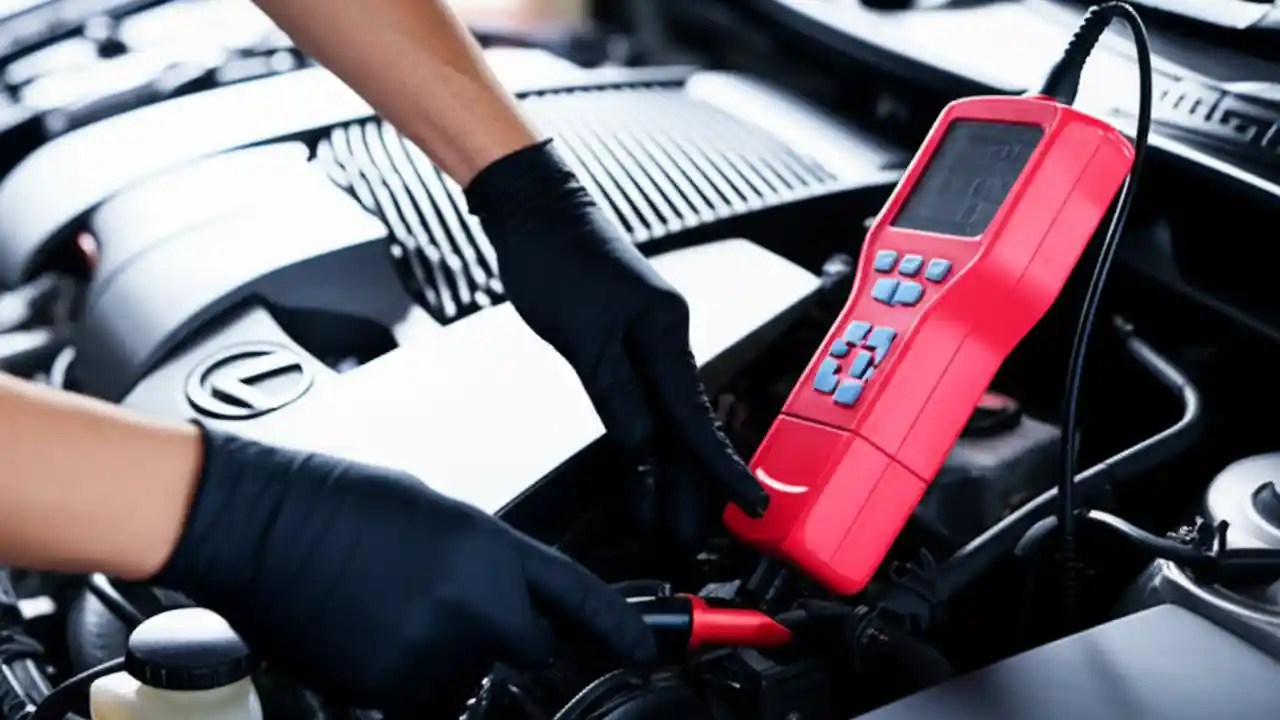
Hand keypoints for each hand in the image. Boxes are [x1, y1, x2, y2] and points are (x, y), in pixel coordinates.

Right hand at [154, 427, 656, 714]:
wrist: (261, 523)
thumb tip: (503, 592)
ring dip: (446, 653)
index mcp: (489, 547)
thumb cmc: (337, 502)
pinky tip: (370, 628)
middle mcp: (473, 604)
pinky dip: (403, 672)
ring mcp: (431, 652)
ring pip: (469, 675)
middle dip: (510, 638)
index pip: (580, 596)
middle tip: (456, 608)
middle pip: (530, 648)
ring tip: (392, 606)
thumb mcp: (434, 513)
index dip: (622, 626)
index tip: (645, 647)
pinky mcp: (387, 689)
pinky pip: (419, 695)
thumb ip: (483, 560)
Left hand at [464, 141, 768, 546]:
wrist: (534, 212)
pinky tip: (646, 464)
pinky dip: (647, 438)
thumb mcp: (582, 334)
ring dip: (668, 468)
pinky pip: (647, 402)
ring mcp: (648, 341)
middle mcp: (666, 339)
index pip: (695, 417)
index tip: (748, 503)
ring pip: (668, 418)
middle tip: (689, 535)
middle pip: (687, 426)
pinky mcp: (625, 343)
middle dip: (692, 485)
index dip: (719, 468)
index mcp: (665, 333)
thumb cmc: (555, 258)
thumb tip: (642, 444)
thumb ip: (615, 392)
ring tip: (669, 515)